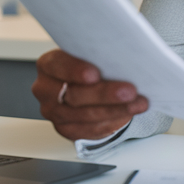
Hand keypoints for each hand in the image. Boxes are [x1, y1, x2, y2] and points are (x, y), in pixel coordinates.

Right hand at [32, 49, 148, 141]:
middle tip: (129, 91)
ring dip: (114, 110)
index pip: (57, 65)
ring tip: (136, 103)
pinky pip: (89, 130)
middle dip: (104, 94)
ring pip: (84, 115)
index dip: (75, 70)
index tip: (95, 74)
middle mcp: (46, 89)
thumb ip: (98, 55)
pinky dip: (111, 122)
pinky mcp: (66, 129)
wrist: (88, 85)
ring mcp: (53, 111)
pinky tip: (127, 114)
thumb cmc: (90, 65)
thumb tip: (122, 57)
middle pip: (73, 95)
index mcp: (49, 64)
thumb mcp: (91, 54)